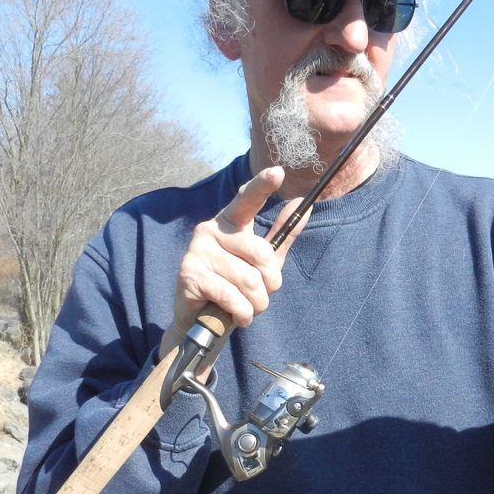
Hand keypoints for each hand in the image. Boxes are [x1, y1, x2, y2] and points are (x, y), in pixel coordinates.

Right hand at [159, 167, 309, 368]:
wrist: (203, 321)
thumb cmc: (236, 286)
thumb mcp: (264, 261)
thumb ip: (282, 234)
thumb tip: (304, 205)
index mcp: (230, 222)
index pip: (247, 200)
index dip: (262, 186)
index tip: (278, 172)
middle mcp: (210, 230)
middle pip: (260, 253)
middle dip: (271, 283)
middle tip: (262, 295)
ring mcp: (197, 251)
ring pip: (249, 280)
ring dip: (257, 303)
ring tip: (248, 308)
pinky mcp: (189, 274)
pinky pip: (232, 296)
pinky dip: (242, 313)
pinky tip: (237, 316)